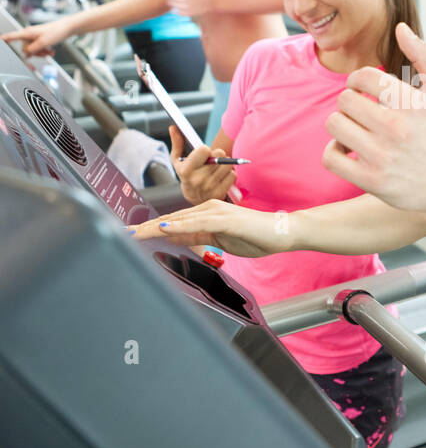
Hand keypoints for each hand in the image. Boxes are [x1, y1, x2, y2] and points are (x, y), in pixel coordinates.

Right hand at [1, 17, 72, 56]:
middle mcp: (30, 35)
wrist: (67, 28)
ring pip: (33, 50)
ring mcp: (35, 38)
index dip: (5, 39)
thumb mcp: (44, 43)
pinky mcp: (41, 40)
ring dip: (41, 53)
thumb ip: (33, 49)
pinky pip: (39, 49)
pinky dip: (44, 51)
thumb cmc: (57, 31)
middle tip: (45, 52)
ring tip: (50, 51)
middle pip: (25, 49)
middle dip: (35, 53)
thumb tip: (27, 53)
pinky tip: (51, 51)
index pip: (12, 37)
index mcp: (27, 33)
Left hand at [128, 199, 295, 257]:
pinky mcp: (224, 219)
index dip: (150, 230)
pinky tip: (164, 228)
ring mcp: (215, 212)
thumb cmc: (255, 237)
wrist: (281, 232)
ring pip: (179, 220)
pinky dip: (180, 227)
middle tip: (122, 234)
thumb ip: (197, 237)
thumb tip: (176, 238)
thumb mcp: (220, 239)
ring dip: (155, 227)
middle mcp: (207, 208)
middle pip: (170, 220)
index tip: (130, 236)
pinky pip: (198, 224)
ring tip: (134, 233)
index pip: (172, 223)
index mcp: (205, 214)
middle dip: (145, 228)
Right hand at [168, 125, 238, 204]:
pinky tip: (222, 176)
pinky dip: (229, 174)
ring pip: (228, 164)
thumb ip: (177, 143)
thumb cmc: (186, 175)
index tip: (202, 154)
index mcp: (186, 170)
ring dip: (225, 164)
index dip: (205, 150)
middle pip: (219, 155)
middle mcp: (198, 180)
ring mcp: (210, 188)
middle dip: (217, 155)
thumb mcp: (178, 161)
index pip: (205, 150)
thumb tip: (173, 126)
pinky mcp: (220, 194)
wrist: (194, 200)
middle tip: (212, 160)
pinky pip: (233, 175)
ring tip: (217, 167)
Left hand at [322, 22, 425, 216]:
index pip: (363, 77)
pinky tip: (348, 149)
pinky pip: (331, 157)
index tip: (363, 89)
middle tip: (360, 110)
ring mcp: (382, 156)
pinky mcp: (371, 180)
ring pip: (334, 125)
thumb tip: (400, 27)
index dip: (357, 79)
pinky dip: (334, 151)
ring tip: (354, 127)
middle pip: (345, 100)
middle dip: (349, 101)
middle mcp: (397, 129)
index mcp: (413, 103)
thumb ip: (424, 55)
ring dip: (340, 124)